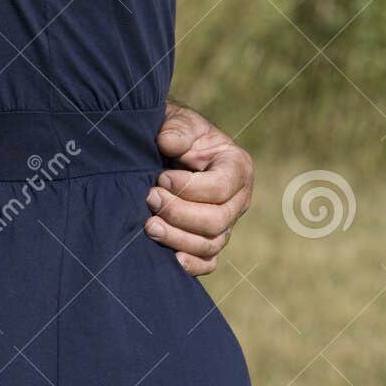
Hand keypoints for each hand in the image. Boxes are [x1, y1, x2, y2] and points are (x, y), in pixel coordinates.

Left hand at [147, 101, 253, 276]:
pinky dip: (191, 265)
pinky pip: (207, 262)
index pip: (223, 187)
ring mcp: (224, 223)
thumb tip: (169, 143)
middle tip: (150, 198)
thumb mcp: (178, 120)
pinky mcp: (208, 240)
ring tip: (148, 225)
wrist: (163, 150)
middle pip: (217, 220)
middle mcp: (237, 200)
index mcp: (237, 167)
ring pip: (210, 244)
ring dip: (177, 238)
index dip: (190, 187)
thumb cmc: (175, 133)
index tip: (161, 177)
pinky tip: (170, 259)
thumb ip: (178, 128)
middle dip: (179, 213)